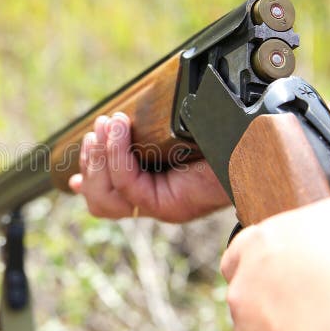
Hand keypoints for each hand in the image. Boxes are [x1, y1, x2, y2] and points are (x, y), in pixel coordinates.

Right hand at [68, 112, 229, 221]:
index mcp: (153, 186)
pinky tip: (121, 127)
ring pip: (105, 199)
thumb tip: (108, 124)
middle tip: (98, 129)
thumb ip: (141, 132)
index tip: (74, 169)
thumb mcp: (168, 129)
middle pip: (98, 201)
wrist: (255, 142)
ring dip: (99, 158)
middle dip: (89, 163)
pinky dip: (117, 153)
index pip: (105, 199)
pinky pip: (128, 184)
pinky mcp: (168, 205)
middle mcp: (154, 201)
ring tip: (108, 125)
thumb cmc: (217, 131)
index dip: (85, 182)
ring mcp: (160, 206)